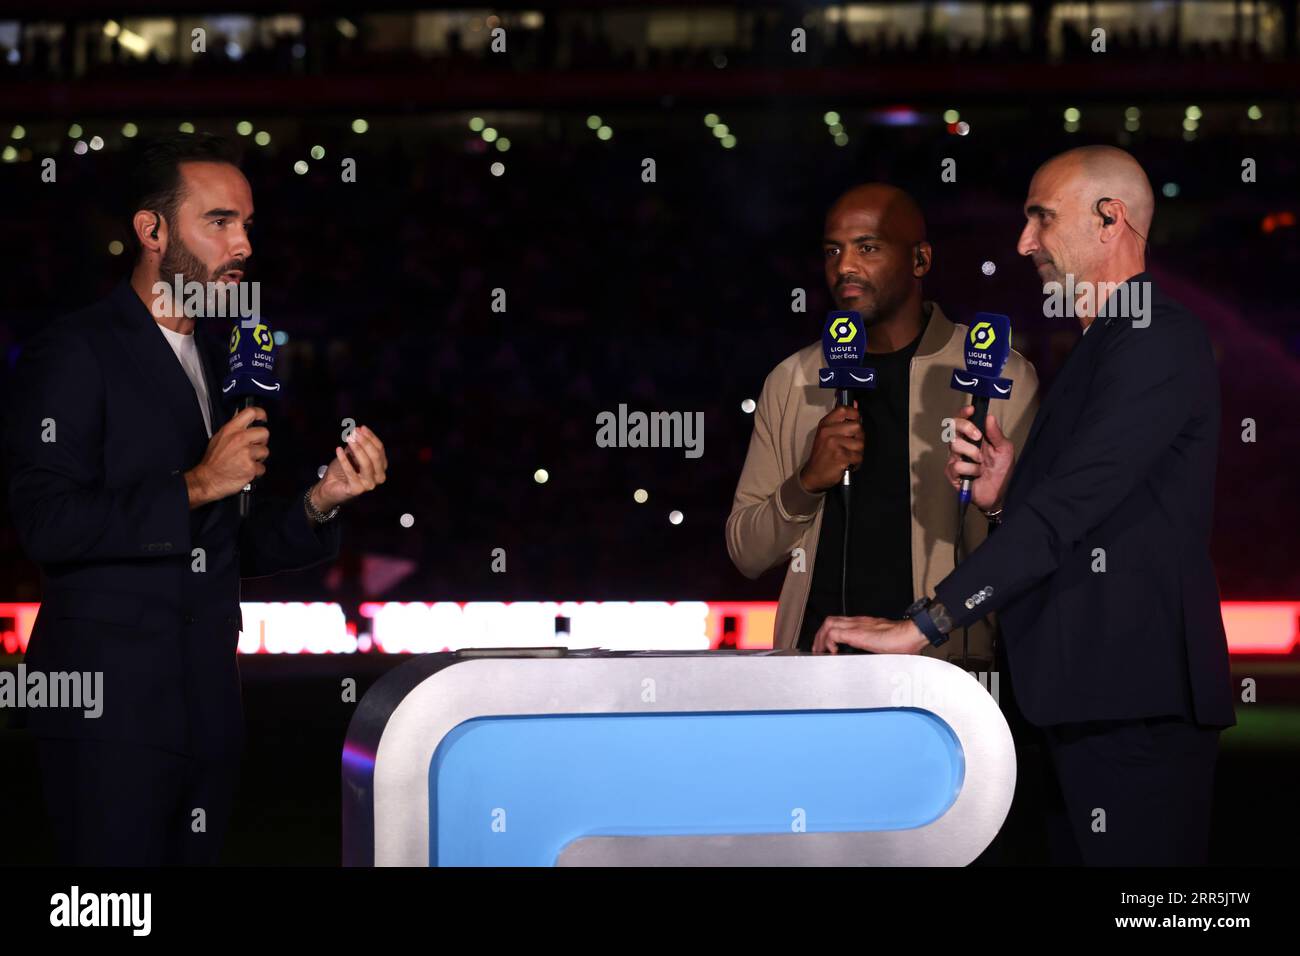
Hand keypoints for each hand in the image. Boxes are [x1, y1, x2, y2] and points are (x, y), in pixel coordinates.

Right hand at [186, 406, 268, 506]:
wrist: (207, 479)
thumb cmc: (212, 461)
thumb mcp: (218, 438)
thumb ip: (233, 430)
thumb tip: (244, 422)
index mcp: (231, 430)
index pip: (250, 412)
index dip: (260, 414)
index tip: (263, 418)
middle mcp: (240, 439)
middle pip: (264, 432)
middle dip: (262, 441)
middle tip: (255, 446)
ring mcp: (246, 453)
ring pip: (265, 451)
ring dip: (259, 458)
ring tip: (247, 460)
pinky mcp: (251, 467)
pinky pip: (262, 467)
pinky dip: (256, 471)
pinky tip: (246, 470)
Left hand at [313, 425, 387, 511]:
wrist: (329, 487)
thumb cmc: (342, 470)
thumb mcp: (351, 454)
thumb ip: (357, 445)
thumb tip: (358, 431)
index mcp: (380, 467)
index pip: (380, 450)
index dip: (371, 437)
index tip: (361, 428)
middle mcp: (379, 477)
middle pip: (376, 456)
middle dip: (365, 442)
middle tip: (354, 433)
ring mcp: (369, 485)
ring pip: (366, 464)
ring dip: (357, 449)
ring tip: (348, 439)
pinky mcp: (357, 490)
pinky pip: (351, 472)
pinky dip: (344, 460)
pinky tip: (338, 450)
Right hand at [799, 402, 863, 492]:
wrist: (813, 475)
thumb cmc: (822, 454)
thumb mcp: (826, 434)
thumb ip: (840, 420)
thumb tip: (856, 405)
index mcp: (825, 425)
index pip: (844, 410)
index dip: (854, 414)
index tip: (855, 422)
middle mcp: (828, 432)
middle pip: (857, 427)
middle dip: (859, 437)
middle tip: (852, 445)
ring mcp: (834, 444)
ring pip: (860, 443)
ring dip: (858, 452)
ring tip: (849, 456)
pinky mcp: (840, 457)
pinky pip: (858, 456)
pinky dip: (856, 462)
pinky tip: (848, 464)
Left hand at [812, 616, 928, 654]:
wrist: (912, 633)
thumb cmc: (904, 641)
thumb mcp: (884, 647)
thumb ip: (876, 652)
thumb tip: (875, 666)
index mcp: (864, 625)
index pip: (840, 623)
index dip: (829, 633)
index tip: (827, 647)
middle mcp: (858, 623)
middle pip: (830, 621)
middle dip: (820, 636)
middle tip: (818, 649)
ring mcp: (857, 626)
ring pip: (829, 624)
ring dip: (821, 638)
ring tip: (821, 650)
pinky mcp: (857, 633)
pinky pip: (834, 633)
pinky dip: (829, 641)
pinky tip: (833, 652)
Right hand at [945, 405, 1014, 511]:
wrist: (1001, 493)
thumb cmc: (1002, 470)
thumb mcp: (1004, 449)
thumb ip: (996, 433)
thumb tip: (989, 417)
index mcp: (973, 438)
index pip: (961, 421)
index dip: (962, 414)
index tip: (971, 410)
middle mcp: (962, 446)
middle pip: (952, 428)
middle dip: (966, 428)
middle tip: (978, 437)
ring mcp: (955, 459)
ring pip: (955, 446)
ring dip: (973, 454)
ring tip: (982, 463)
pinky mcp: (952, 473)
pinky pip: (957, 465)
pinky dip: (971, 470)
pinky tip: (976, 475)